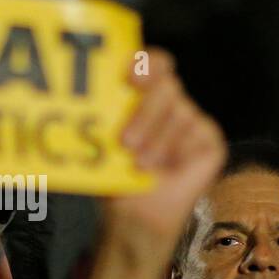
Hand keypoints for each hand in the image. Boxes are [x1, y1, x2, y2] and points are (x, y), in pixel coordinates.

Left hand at [87, 50, 225, 278]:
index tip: (129, 76)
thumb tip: (69, 103)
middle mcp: (170, 101)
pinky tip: (166, 171)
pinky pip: (197, 136)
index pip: (153, 62)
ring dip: (156, 143)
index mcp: (143, 94)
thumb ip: (96, 118)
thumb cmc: (115, 175)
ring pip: (179, 114)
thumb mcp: (99, 143)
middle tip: (126, 142)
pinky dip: (177, 155)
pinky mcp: (209, 141)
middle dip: (145, 113)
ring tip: (141, 166)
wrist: (134, 216)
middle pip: (166, 86)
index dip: (145, 63)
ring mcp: (192, 119)